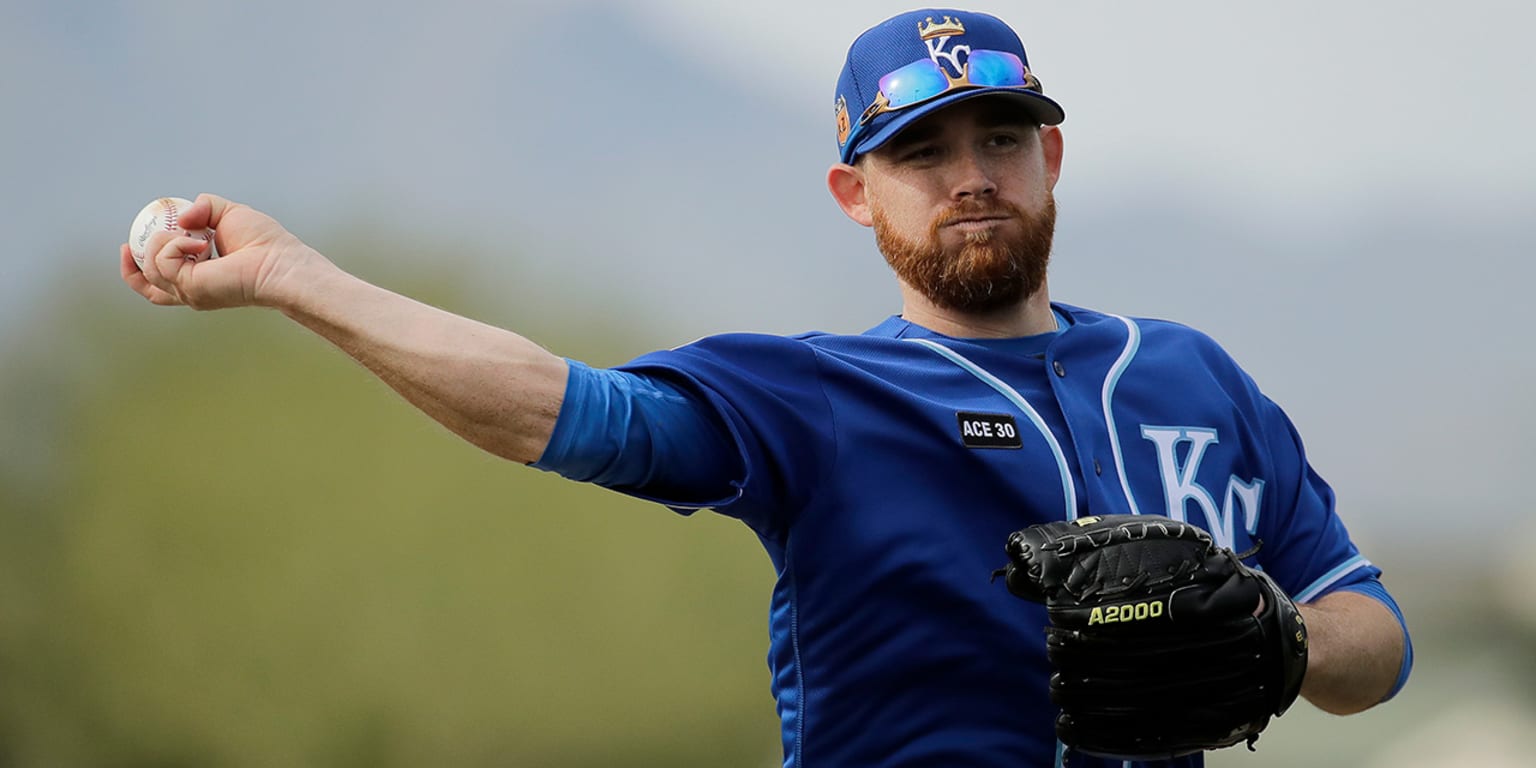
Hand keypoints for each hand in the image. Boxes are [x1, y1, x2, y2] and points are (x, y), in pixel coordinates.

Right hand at [121, 194, 320, 310]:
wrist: (280, 262)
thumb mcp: (228, 214)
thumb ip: (204, 208)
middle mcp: (191, 290)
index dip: (141, 263)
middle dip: (133, 265)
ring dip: (162, 243)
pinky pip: (164, 263)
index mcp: (199, 276)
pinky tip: (200, 241)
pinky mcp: (190, 289)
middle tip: (130, 243)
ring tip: (195, 235)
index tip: (134, 240)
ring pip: (151, 270)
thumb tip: (181, 217)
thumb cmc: (264, 242)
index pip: (161, 278)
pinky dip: (174, 245)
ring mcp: (189, 293)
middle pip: (148, 286)